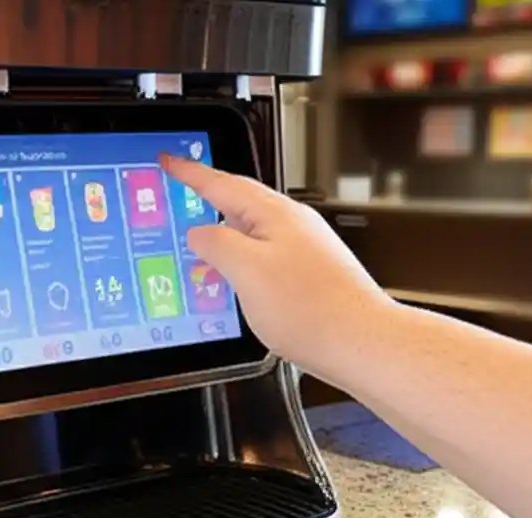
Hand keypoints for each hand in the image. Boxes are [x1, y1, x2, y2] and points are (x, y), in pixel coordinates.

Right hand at [160, 154, 394, 374]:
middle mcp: (294, 226)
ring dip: (224, 232)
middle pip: (241, 202)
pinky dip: (242, 259)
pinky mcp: (311, 274)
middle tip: (182, 192)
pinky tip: (236, 278)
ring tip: (200, 241)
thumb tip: (198, 234)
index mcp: (275, 215)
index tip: (169, 161)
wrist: (361, 342)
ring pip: (254, 231)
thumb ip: (216, 245)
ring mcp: (306, 249)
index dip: (190, 174)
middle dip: (208, 197)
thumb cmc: (311, 309)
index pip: (222, 184)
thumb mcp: (247, 271)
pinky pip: (265, 255)